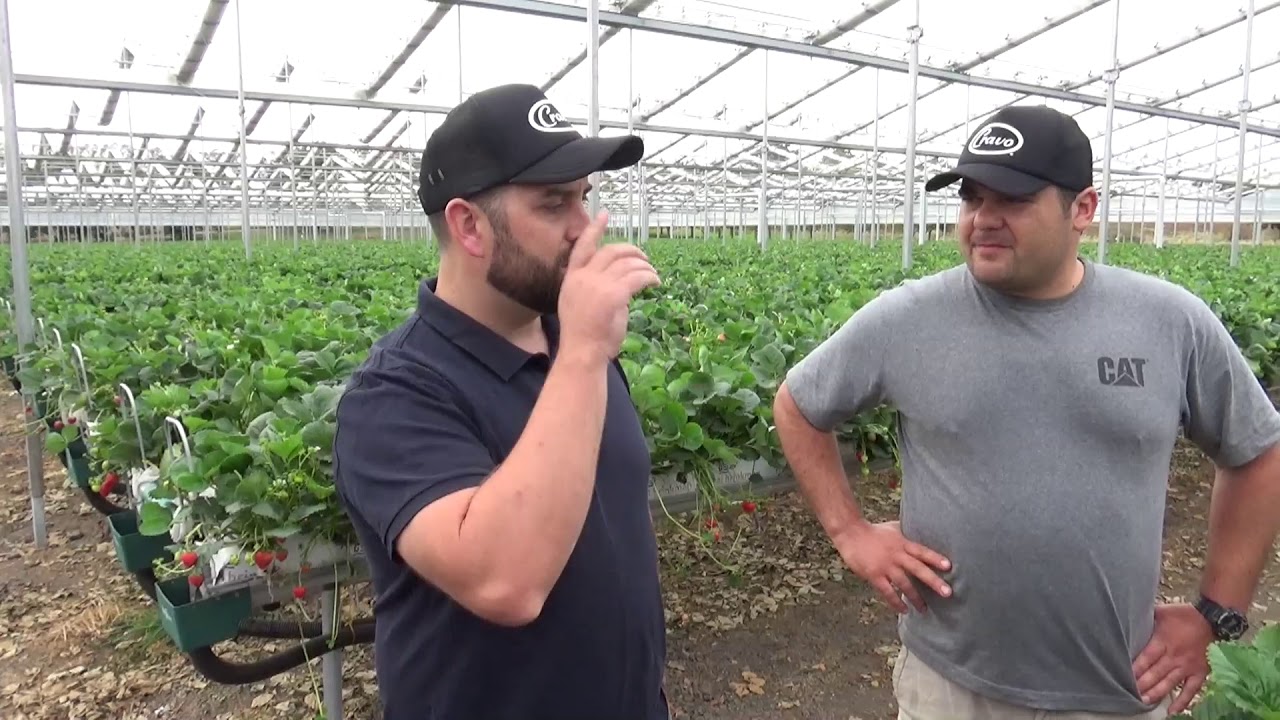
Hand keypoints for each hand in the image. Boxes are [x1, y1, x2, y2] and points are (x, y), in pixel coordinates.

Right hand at [557, 211, 660, 362]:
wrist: (581, 353)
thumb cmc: (584, 337)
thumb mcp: (581, 305)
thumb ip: (596, 288)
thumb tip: (618, 282)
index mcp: (571, 278)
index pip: (582, 247)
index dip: (595, 229)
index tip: (604, 215)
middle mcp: (583, 277)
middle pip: (611, 251)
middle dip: (631, 251)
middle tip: (644, 257)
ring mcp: (597, 285)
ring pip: (627, 264)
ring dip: (644, 266)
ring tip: (653, 274)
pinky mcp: (613, 295)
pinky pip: (637, 277)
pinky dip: (650, 277)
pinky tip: (656, 282)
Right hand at [833, 520, 951, 612]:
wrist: (850, 533)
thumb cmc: (873, 530)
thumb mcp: (893, 528)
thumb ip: (908, 534)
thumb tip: (923, 534)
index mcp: (902, 543)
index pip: (922, 551)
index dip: (935, 558)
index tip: (949, 566)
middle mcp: (896, 555)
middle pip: (917, 569)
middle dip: (933, 581)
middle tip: (948, 593)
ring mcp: (885, 566)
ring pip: (904, 584)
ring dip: (916, 598)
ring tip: (924, 609)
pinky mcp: (874, 575)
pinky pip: (887, 592)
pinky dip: (896, 602)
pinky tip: (904, 610)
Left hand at [1131, 603, 1212, 713]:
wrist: (1212, 620)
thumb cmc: (1184, 615)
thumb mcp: (1162, 612)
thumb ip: (1146, 617)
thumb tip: (1128, 615)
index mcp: (1163, 641)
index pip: (1146, 658)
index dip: (1136, 668)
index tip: (1124, 676)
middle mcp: (1174, 657)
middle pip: (1155, 673)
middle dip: (1142, 684)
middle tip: (1130, 693)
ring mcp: (1187, 667)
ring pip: (1169, 683)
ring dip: (1156, 693)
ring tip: (1143, 701)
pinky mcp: (1199, 673)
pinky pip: (1191, 690)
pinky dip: (1182, 701)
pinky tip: (1172, 711)